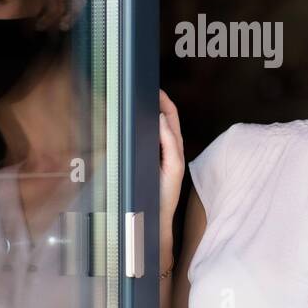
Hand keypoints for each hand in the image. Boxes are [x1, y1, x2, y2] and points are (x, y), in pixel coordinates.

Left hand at [157, 89, 184, 263]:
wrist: (153, 221)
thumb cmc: (146, 197)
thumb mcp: (141, 169)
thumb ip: (141, 149)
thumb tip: (131, 127)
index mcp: (165, 150)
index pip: (165, 120)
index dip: (160, 103)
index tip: (149, 89)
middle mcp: (173, 153)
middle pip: (172, 120)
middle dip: (164, 101)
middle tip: (155, 86)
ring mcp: (176, 161)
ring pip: (174, 130)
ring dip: (166, 112)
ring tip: (158, 96)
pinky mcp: (176, 169)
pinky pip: (173, 147)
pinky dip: (167, 133)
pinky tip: (159, 120)